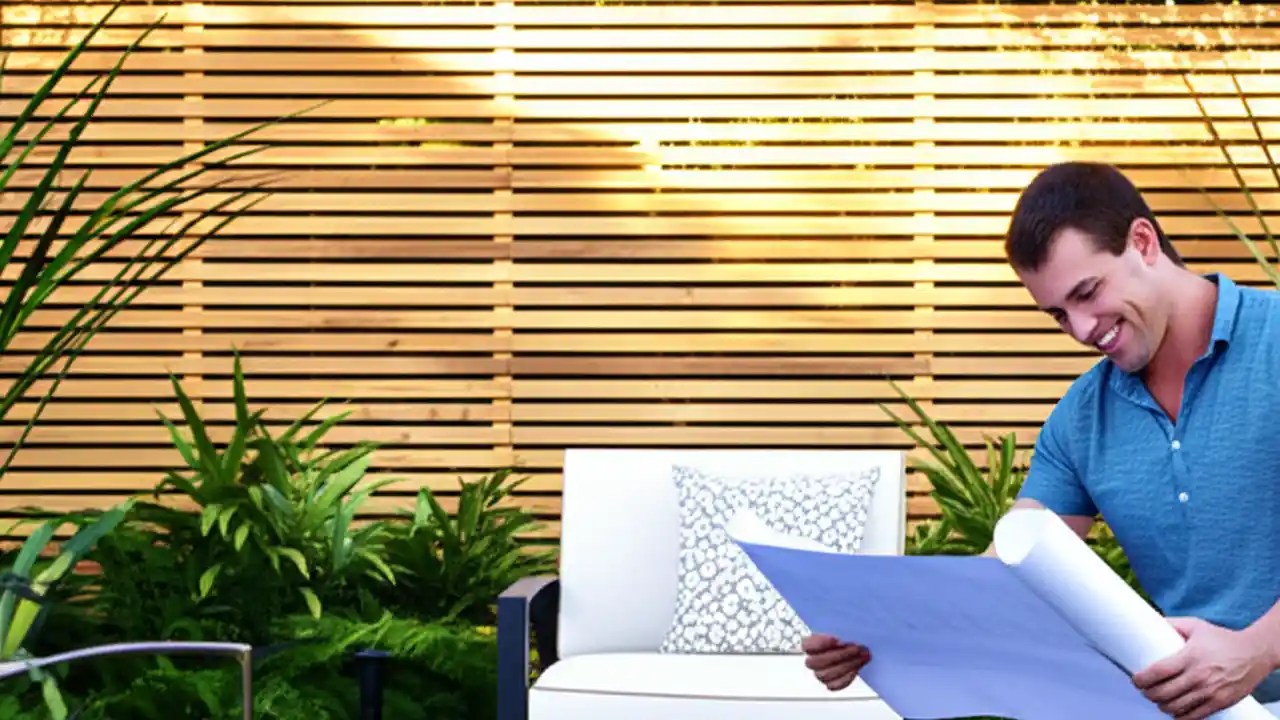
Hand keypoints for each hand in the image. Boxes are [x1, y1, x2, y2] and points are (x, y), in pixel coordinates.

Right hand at [802, 633, 869, 690]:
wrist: (856, 649)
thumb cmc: (846, 636)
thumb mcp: (841, 627)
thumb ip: (839, 629)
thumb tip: (844, 634)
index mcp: (810, 644)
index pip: (806, 646)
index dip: (821, 643)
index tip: (838, 639)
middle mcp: (812, 661)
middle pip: (817, 662)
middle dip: (839, 655)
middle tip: (855, 648)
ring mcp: (820, 674)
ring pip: (826, 675)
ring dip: (846, 665)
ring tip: (861, 657)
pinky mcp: (830, 684)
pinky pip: (834, 685)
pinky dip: (846, 678)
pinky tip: (856, 669)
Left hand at [1132, 617, 1275, 719]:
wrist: (1254, 653)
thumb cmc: (1223, 639)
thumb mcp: (1196, 626)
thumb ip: (1172, 624)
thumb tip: (1149, 622)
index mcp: (1190, 657)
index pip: (1158, 673)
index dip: (1141, 679)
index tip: (1135, 680)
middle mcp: (1198, 676)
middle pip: (1163, 693)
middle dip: (1148, 693)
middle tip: (1144, 689)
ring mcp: (1209, 692)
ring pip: (1175, 707)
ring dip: (1161, 705)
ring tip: (1158, 699)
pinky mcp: (1219, 703)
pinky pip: (1193, 716)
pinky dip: (1179, 715)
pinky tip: (1174, 710)